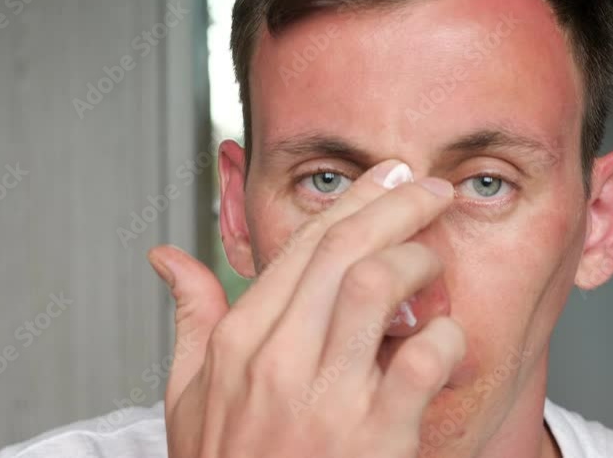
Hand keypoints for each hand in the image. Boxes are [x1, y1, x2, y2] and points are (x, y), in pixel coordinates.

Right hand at [147, 159, 465, 457]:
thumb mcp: (187, 399)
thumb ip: (189, 320)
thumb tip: (168, 260)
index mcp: (237, 344)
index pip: (301, 247)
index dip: (352, 202)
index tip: (387, 179)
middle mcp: (276, 362)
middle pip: (342, 249)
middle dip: (395, 206)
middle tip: (430, 191)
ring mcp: (324, 400)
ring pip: (375, 285)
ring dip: (416, 262)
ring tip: (434, 263)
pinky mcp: (374, 439)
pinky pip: (421, 361)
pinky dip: (444, 338)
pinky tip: (444, 340)